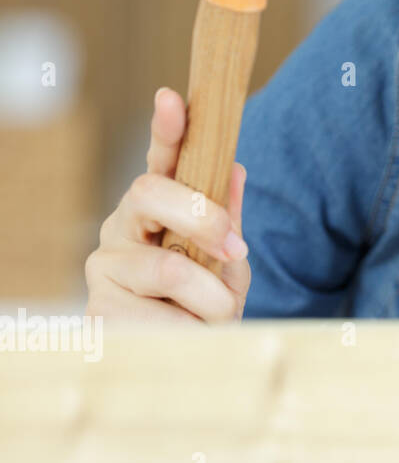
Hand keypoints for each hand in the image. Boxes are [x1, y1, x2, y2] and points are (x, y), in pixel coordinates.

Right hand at [85, 86, 250, 322]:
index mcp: (157, 209)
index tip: (172, 98)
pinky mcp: (98, 309)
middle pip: (150, 193)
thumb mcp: (228, 263)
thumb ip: (227, 220)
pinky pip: (160, 314)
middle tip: (237, 249)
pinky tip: (190, 336)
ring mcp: (103, 267)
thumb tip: (234, 168)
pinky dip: (193, 329)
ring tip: (218, 317)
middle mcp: (122, 228)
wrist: (186, 365)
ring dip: (211, 298)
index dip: (166, 129)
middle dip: (203, 217)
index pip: (160, 161)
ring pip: (167, 267)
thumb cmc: (205, 305)